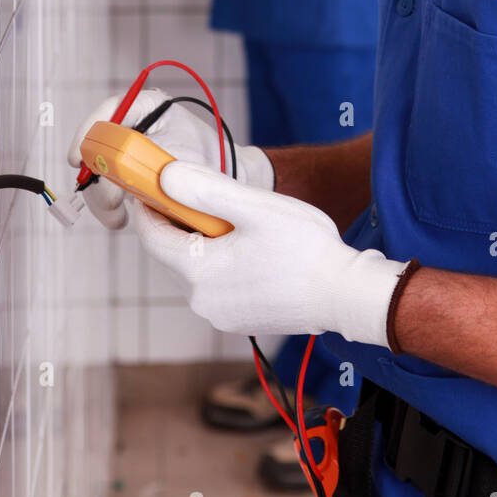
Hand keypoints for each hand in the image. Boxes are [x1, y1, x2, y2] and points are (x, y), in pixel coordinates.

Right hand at [67, 89, 274, 228]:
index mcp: (149, 107)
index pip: (108, 111)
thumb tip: (114, 178)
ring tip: (118, 220)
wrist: (231, 181)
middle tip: (111, 204)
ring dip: (101, 199)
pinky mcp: (130, 174)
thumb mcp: (179, 158)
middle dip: (96, 178)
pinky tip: (123, 218)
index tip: (78, 161)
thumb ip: (145, 161)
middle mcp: (136, 125)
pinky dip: (110, 205)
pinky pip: (109, 186)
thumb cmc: (212, 161)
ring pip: (99, 171)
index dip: (87, 133)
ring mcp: (130, 150)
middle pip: (97, 145)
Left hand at [131, 161, 407, 340]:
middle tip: (206, 195)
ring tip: (239, 222)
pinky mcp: (239, 321)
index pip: (153, 236)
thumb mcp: (255, 208)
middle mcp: (202, 301)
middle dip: (184, 223)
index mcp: (199, 272)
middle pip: (175, 253)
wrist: (345, 295)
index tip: (154, 182)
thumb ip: (206, 190)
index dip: (151, 206)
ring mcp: (221, 316)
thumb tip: (165, 176)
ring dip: (207, 244)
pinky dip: (223, 264)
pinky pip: (217, 286)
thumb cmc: (305, 249)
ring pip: (198, 269)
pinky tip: (253, 250)